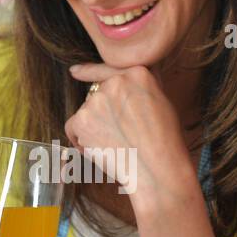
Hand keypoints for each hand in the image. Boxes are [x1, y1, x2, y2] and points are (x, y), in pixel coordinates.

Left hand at [65, 63, 194, 204]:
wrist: (157, 168)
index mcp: (137, 72)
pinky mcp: (82, 119)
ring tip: (115, 145)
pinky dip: (80, 140)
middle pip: (97, 95)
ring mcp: (97, 99)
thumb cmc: (164, 140)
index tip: (74, 72)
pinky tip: (98, 150)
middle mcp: (115, 81)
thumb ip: (140, 86)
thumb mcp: (161, 100)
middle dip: (103, 114)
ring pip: (86, 112)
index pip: (108, 69)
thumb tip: (124, 80)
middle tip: (121, 135)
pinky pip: (72, 127)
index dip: (89, 72)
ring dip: (94, 127)